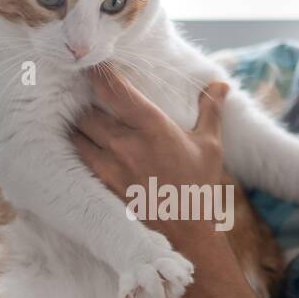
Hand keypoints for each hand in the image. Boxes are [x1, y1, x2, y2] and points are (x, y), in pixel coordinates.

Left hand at [72, 64, 230, 258]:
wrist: (187, 234)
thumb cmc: (198, 186)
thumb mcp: (209, 145)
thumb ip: (210, 110)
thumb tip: (221, 85)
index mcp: (152, 126)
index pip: (113, 89)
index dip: (97, 72)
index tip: (90, 63)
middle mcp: (126, 143)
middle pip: (87, 111)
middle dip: (84, 104)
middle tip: (83, 97)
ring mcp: (110, 166)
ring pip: (77, 135)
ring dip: (77, 127)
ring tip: (81, 121)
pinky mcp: (101, 185)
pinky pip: (78, 159)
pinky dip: (77, 149)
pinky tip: (81, 146)